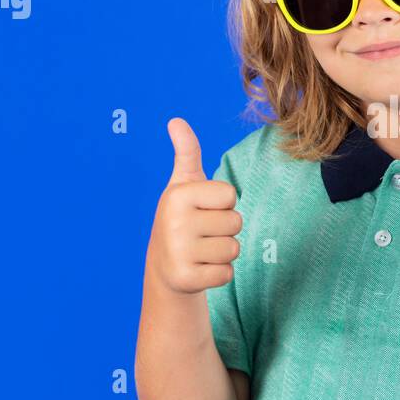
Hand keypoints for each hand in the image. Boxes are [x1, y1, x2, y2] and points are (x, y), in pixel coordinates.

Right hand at [146, 118, 241, 294]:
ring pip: (233, 249)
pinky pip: (227, 274)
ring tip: (201, 251)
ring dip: (223, 253)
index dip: (223, 205)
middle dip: (226, 230)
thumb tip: (176, 120)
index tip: (203, 210)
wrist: (163, 266)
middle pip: (236, 223)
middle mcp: (175, 222)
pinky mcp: (185, 279)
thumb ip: (186, 152)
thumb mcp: (183, 184)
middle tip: (203, 234)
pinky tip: (200, 269)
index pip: (230, 196)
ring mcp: (178, 252)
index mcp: (178, 195)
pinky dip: (219, 274)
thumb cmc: (182, 218)